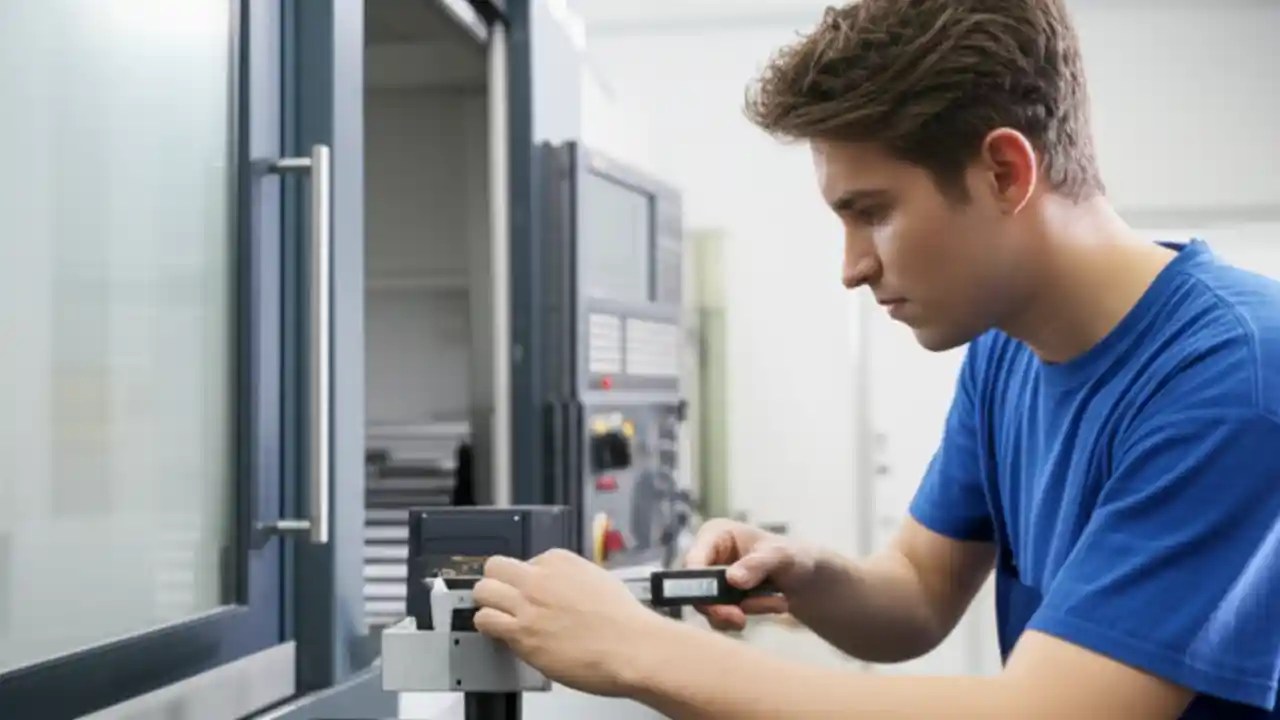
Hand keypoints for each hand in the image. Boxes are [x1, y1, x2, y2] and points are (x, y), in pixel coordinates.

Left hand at [472, 549, 665, 696]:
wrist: (631, 647)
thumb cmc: (623, 621)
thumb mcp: (598, 581)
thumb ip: (571, 580)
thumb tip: (560, 590)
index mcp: (559, 560)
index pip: (527, 562)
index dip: (529, 580)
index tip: (534, 593)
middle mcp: (539, 577)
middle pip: (495, 567)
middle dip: (497, 581)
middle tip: (504, 597)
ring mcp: (527, 604)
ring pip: (482, 590)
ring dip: (488, 603)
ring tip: (497, 615)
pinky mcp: (520, 632)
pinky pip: (484, 621)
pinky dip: (487, 625)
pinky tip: (498, 632)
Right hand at [683, 519, 817, 631]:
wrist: (805, 576)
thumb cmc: (791, 556)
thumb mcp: (780, 555)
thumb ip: (757, 564)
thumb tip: (732, 580)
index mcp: (715, 534)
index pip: (694, 559)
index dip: (696, 581)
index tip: (714, 601)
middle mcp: (708, 556)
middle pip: (696, 588)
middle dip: (720, 606)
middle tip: (740, 619)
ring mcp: (713, 580)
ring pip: (710, 607)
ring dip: (743, 611)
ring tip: (779, 603)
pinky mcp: (720, 600)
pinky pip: (723, 618)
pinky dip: (749, 616)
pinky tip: (775, 605)